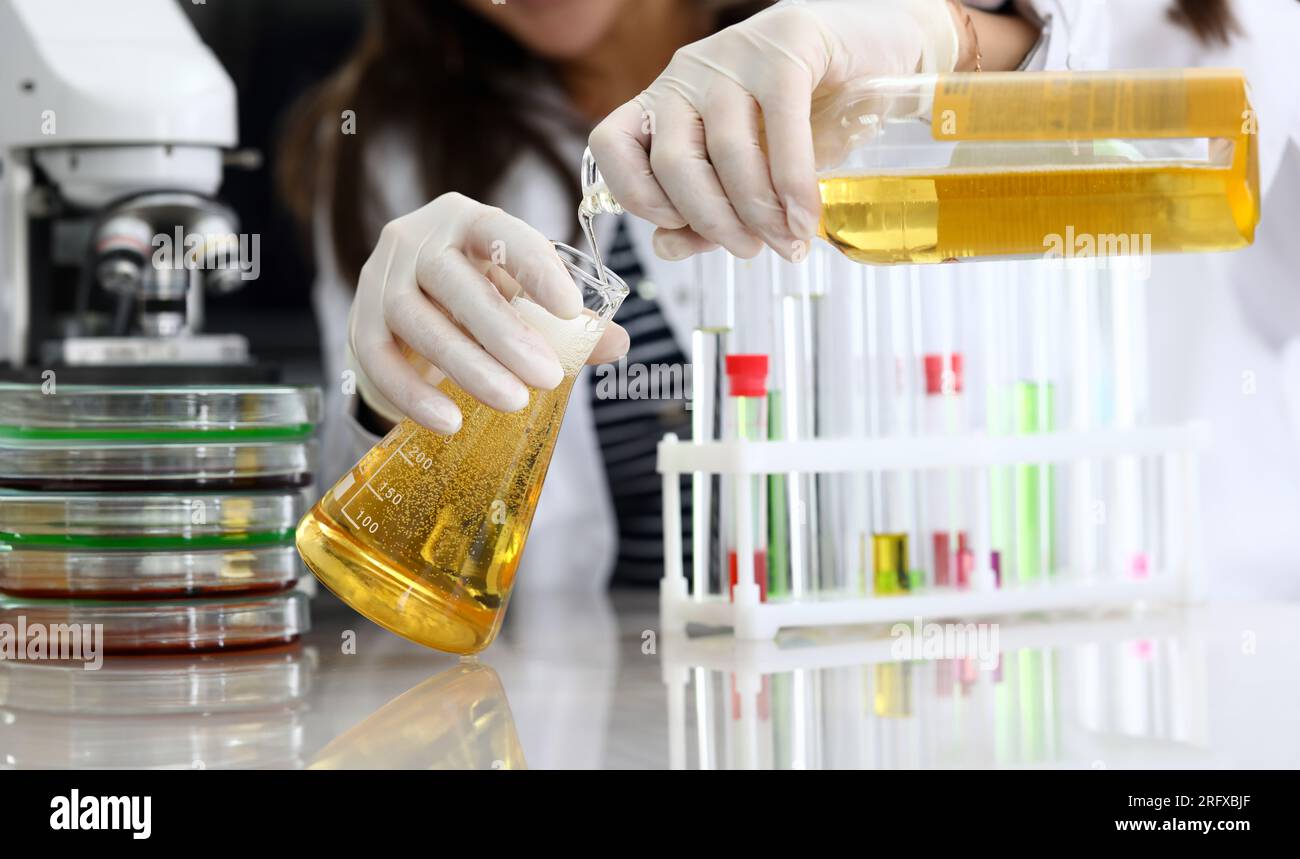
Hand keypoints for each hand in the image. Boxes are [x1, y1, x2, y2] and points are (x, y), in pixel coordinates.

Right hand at [348, 192, 629, 433]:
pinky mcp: (358, 323)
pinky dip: (414, 395)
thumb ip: (567, 321)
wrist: (410, 308)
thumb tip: (618, 344)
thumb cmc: (479, 294)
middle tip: (547, 376)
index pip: (499, 230)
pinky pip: (379, 359)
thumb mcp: (522, 297)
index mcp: (467, 219)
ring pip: (415, 320)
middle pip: (453, 281)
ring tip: (512, 402)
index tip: (569, 307)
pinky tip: (449, 422)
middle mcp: (416, 239)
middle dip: (503, 332)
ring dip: (466, 366)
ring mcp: (380, 279)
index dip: (533, 268)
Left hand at [588, 0, 962, 261]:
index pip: (612, 145)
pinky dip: (793, 184)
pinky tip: (806, 216)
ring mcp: (733, 56)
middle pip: (671, 161)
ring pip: (725, 149)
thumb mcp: (751, 173)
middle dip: (711, 221)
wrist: (880, 53)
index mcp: (664, 101)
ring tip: (788, 241)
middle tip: (749, 250)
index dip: (636, 197)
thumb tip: (667, 247)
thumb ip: (705, 212)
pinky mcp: (785, 47)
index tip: (677, 230)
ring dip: (758, 210)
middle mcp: (686, 74)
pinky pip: (780, 127)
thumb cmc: (809, 118)